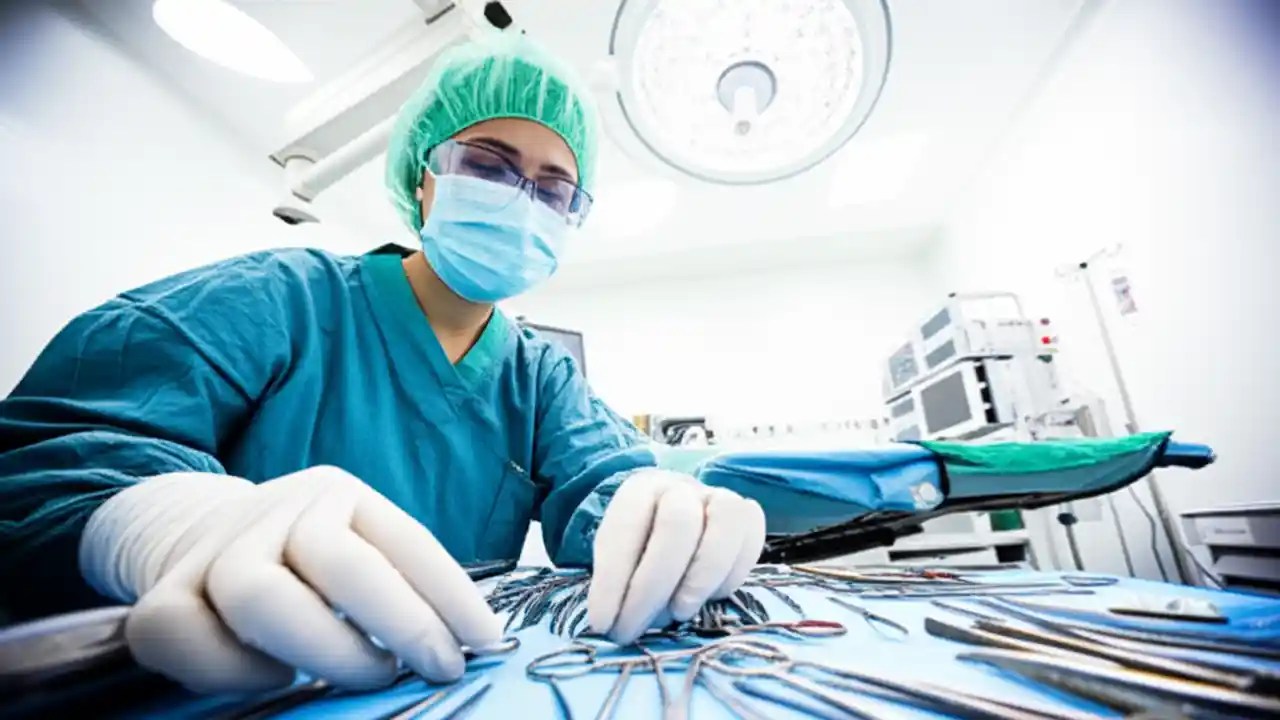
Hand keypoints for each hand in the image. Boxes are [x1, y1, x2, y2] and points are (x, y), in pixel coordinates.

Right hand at [123, 466, 501, 692]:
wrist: (193, 533)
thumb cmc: (304, 565)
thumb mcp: (358, 548)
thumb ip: (398, 584)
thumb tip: (466, 646)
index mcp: (338, 494)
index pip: (402, 542)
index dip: (450, 595)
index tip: (486, 644)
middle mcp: (278, 509)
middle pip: (338, 563)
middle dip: (399, 623)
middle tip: (437, 667)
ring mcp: (217, 550)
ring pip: (260, 595)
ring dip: (324, 650)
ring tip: (370, 676)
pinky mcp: (162, 597)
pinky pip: (184, 634)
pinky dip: (233, 670)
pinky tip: (274, 679)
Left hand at [586, 470, 765, 642]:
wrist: (667, 527)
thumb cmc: (637, 550)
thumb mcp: (614, 561)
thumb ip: (614, 586)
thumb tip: (612, 626)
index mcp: (638, 491)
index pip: (627, 529)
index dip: (613, 582)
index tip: (602, 625)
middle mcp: (681, 488)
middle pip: (679, 524)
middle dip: (653, 586)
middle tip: (633, 629)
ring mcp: (718, 499)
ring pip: (726, 524)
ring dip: (702, 578)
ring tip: (678, 613)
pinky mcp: (747, 518)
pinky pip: (751, 539)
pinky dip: (731, 576)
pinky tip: (708, 598)